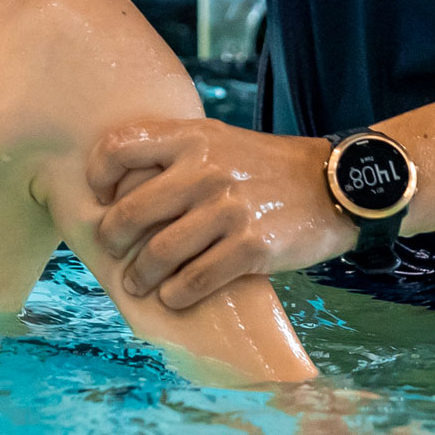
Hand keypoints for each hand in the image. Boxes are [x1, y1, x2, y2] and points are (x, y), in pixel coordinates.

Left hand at [91, 120, 354, 309]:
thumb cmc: (268, 167)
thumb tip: (122, 191)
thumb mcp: (221, 140)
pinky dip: (176, 295)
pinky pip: (195, 279)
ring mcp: (229, 209)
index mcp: (194, 137)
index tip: (100, 197)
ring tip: (138, 284)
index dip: (98, 175)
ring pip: (159, 254)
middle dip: (113, 240)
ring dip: (141, 276)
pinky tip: (173, 297)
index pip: (120, 147)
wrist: (335, 184)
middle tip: (113, 252)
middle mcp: (206, 170)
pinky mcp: (251, 247)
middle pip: (131, 213)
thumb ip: (177, 154)